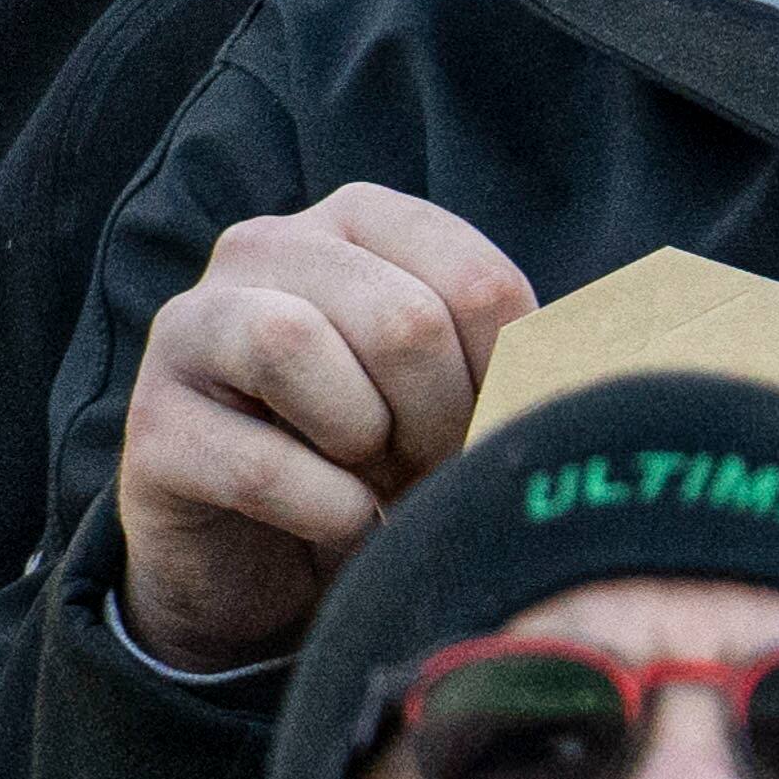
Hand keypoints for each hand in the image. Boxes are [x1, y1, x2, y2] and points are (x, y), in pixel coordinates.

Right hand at [116, 184, 536, 669]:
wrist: (278, 556)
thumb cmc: (392, 455)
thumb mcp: (472, 393)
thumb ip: (536, 358)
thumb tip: (627, 352)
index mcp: (361, 222)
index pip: (479, 283)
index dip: (503, 379)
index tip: (482, 421)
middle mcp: (265, 248)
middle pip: (401, 320)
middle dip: (437, 420)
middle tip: (422, 462)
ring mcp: (191, 327)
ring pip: (299, 348)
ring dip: (368, 448)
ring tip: (370, 476)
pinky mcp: (151, 426)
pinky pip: (264, 465)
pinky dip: (329, 514)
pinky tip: (335, 520)